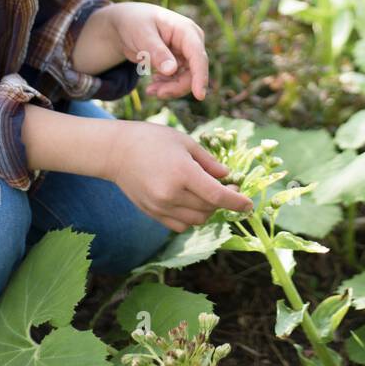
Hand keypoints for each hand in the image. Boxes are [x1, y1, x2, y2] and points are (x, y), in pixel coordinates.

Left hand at [76, 3, 208, 100]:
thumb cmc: (135, 23)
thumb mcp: (142, 35)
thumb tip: (171, 71)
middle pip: (193, 72)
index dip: (200, 76)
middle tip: (153, 92)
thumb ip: (157, 52)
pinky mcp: (180, 62)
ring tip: (150, 90)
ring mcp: (186, 53)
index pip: (198, 56)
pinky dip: (166, 86)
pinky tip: (153, 83)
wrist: (127, 23)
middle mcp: (191, 43)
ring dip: (169, 88)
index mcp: (187, 31)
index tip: (199, 96)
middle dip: (176, 86)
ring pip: (186, 80)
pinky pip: (178, 80)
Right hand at [105, 121, 253, 231]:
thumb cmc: (152, 140)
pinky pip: (181, 225)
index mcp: (182, 172)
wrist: (116, 152)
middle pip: (209, 208)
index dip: (237, 202)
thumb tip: (227, 177)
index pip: (217, 195)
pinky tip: (191, 202)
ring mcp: (160, 206)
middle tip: (228, 186)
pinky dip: (192, 218)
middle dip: (223, 200)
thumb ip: (208, 162)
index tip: (249, 204)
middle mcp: (171, 193)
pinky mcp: (152, 213)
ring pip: (197, 220)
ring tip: (207, 193)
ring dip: (208, 210)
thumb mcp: (185, 142)